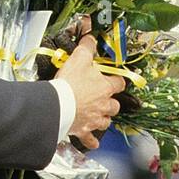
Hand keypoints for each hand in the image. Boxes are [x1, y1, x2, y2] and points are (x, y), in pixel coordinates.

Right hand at [54, 31, 125, 150]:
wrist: (59, 104)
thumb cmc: (70, 83)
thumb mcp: (79, 58)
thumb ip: (87, 47)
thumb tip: (90, 37)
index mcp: (105, 87)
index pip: (119, 83)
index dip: (117, 80)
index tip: (115, 79)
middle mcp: (103, 105)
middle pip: (115, 106)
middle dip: (111, 103)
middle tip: (104, 99)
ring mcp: (94, 119)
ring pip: (106, 121)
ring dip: (103, 119)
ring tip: (98, 116)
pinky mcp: (83, 129)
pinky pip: (90, 138)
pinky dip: (92, 140)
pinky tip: (92, 142)